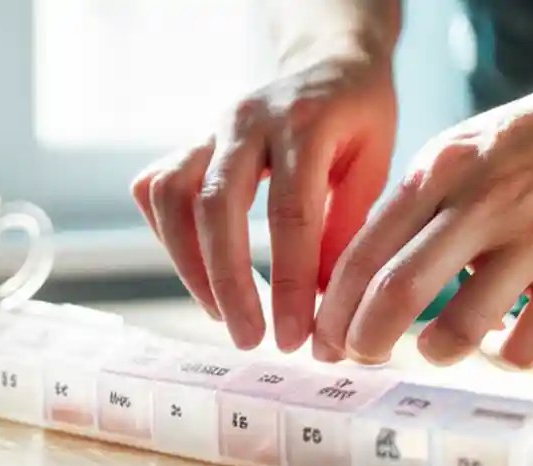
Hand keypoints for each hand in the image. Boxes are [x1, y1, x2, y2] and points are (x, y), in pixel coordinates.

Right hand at [132, 52, 396, 351]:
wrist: (328, 59)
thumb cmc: (359, 117)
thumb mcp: (377, 164)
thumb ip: (348, 229)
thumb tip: (324, 306)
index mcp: (306, 123)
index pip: (291, 214)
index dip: (290, 284)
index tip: (296, 337)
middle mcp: (246, 120)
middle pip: (216, 207)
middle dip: (229, 283)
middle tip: (251, 338)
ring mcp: (208, 129)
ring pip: (173, 198)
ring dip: (190, 266)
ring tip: (223, 315)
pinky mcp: (187, 142)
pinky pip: (156, 190)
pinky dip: (166, 237)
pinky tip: (197, 273)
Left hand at [313, 63, 532, 368]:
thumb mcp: (464, 148)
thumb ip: (414, 205)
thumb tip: (361, 279)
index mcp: (442, 169)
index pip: (363, 252)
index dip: (332, 308)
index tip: (324, 337)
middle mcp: (483, 202)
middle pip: (396, 294)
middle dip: (362, 342)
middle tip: (360, 356)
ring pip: (457, 334)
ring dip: (433, 352)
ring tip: (435, 345)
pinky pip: (524, 349)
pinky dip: (502, 357)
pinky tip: (503, 339)